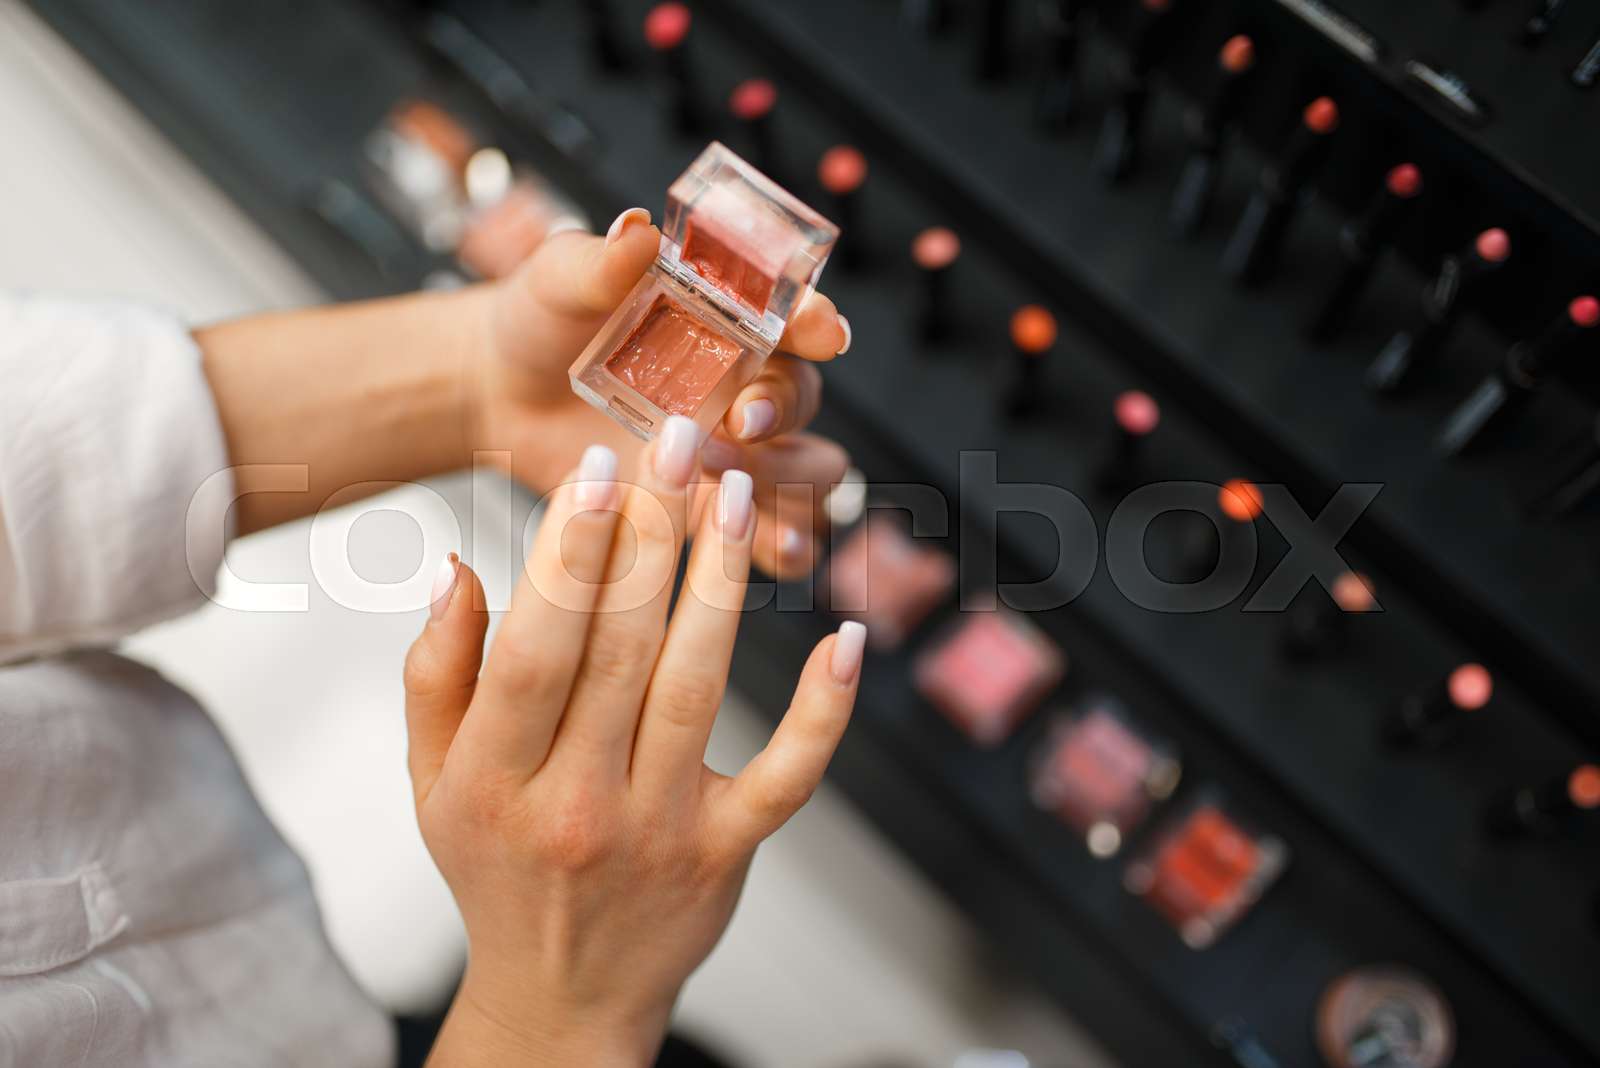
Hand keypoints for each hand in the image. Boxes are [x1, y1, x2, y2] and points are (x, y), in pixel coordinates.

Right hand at [402, 417, 865, 1065]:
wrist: (561, 996)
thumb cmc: (496, 865)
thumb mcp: (432, 779)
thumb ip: (437, 672)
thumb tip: (457, 564)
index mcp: (491, 778)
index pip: (534, 648)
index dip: (565, 552)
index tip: (596, 468)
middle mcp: (574, 803)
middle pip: (619, 651)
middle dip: (649, 537)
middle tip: (677, 444)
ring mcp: (659, 830)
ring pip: (697, 686)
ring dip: (721, 584)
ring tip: (735, 494)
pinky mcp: (726, 852)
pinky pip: (787, 776)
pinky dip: (823, 711)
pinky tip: (844, 638)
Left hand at [468, 208, 852, 577]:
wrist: (497, 391)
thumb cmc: (540, 319)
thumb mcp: (561, 278)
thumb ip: (600, 260)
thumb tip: (634, 228)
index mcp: (728, 316)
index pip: (795, 314)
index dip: (818, 321)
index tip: (820, 329)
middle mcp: (744, 381)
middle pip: (807, 398)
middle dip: (785, 409)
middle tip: (736, 418)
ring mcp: (732, 449)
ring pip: (808, 469)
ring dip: (781, 478)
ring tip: (714, 476)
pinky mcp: (709, 507)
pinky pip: (771, 532)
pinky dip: (781, 543)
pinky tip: (768, 548)